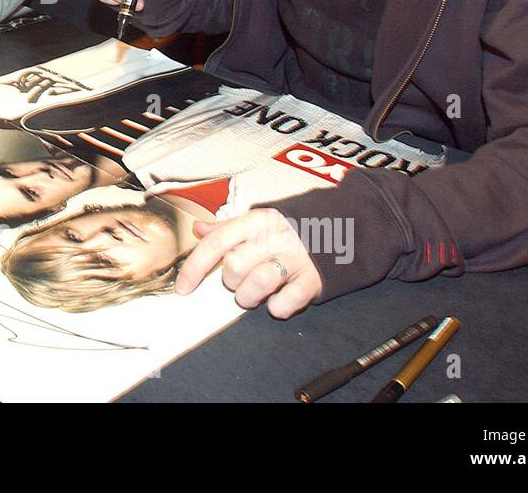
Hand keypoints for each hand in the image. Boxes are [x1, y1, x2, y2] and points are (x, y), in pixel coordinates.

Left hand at [175, 208, 322, 317]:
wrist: (344, 227)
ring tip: (258, 293)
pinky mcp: (314, 279)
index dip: (194, 268)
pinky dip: (278, 307)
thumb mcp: (259, 220)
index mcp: (255, 221)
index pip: (215, 243)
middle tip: (245, 279)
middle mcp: (273, 237)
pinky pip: (285, 303)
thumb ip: (227, 228)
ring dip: (250, 297)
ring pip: (256, 284)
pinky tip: (280, 299)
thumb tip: (198, 228)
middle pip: (233, 267)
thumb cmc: (291, 228)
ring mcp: (295, 258)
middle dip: (232, 282)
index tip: (183, 288)